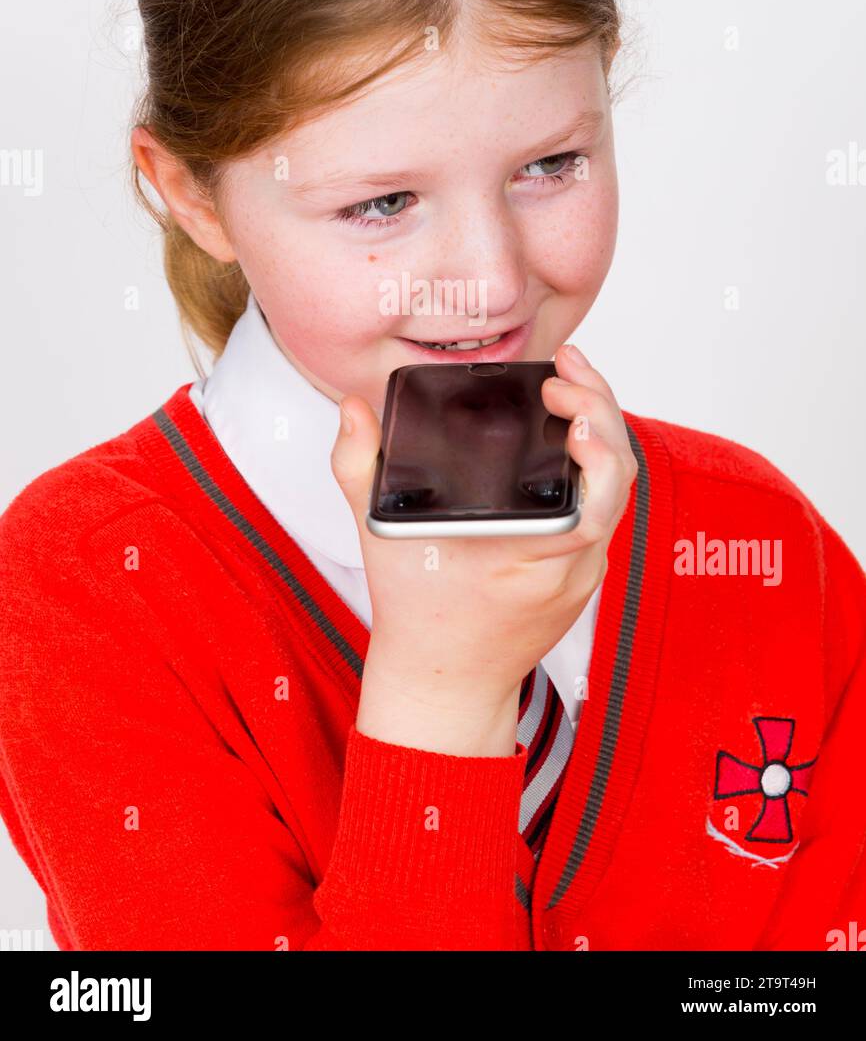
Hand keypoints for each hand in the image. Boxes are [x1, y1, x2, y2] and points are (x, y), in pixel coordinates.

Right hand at [330, 344, 637, 720]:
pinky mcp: (585, 573)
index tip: (570, 408)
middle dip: (601, 412)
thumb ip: (359, 466)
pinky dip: (596, 462)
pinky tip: (573, 426)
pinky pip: (604, 508)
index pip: (594, 503)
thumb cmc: (418, 613)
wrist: (445, 680)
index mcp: (528, 559)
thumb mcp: (378, 535)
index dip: (597, 451)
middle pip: (617, 481)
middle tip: (565, 372)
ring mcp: (584, 573)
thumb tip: (355, 410)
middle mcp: (569, 568)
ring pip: (617, 492)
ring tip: (571, 383)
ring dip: (601, 431)